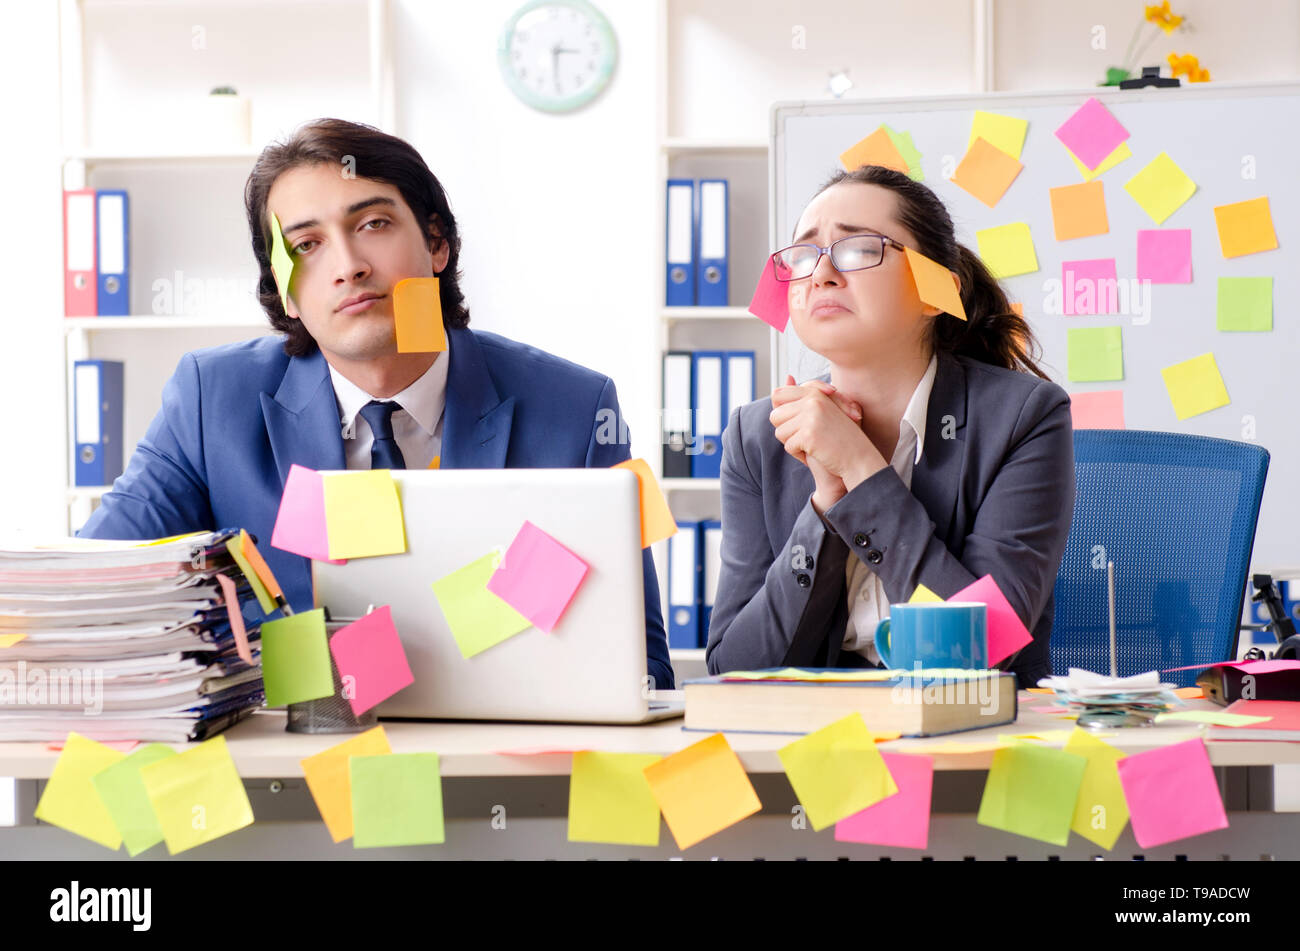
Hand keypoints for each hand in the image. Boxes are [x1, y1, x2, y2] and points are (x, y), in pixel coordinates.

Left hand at [771, 376, 858, 510]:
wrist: (858, 457)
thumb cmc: (839, 436)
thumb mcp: (821, 411)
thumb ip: (801, 396)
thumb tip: (787, 377)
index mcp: (814, 392)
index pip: (778, 395)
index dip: (782, 412)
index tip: (800, 423)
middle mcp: (813, 399)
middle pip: (775, 416)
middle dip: (786, 431)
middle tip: (807, 437)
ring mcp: (811, 415)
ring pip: (780, 432)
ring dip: (793, 444)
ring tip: (813, 445)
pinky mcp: (809, 433)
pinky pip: (788, 446)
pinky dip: (799, 454)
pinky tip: (815, 453)